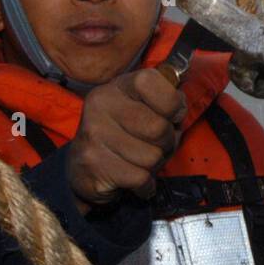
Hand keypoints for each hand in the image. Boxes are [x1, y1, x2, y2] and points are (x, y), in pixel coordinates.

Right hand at [65, 67, 186, 211]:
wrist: (83, 170)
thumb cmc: (126, 137)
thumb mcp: (146, 111)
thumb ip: (168, 103)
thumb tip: (180, 107)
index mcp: (117, 87)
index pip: (150, 81)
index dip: (171, 102)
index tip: (172, 115)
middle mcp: (100, 106)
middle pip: (157, 127)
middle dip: (167, 142)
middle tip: (155, 145)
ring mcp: (93, 135)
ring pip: (151, 156)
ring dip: (154, 164)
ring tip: (140, 160)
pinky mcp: (92, 164)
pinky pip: (141, 177)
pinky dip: (145, 184)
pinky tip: (135, 178)